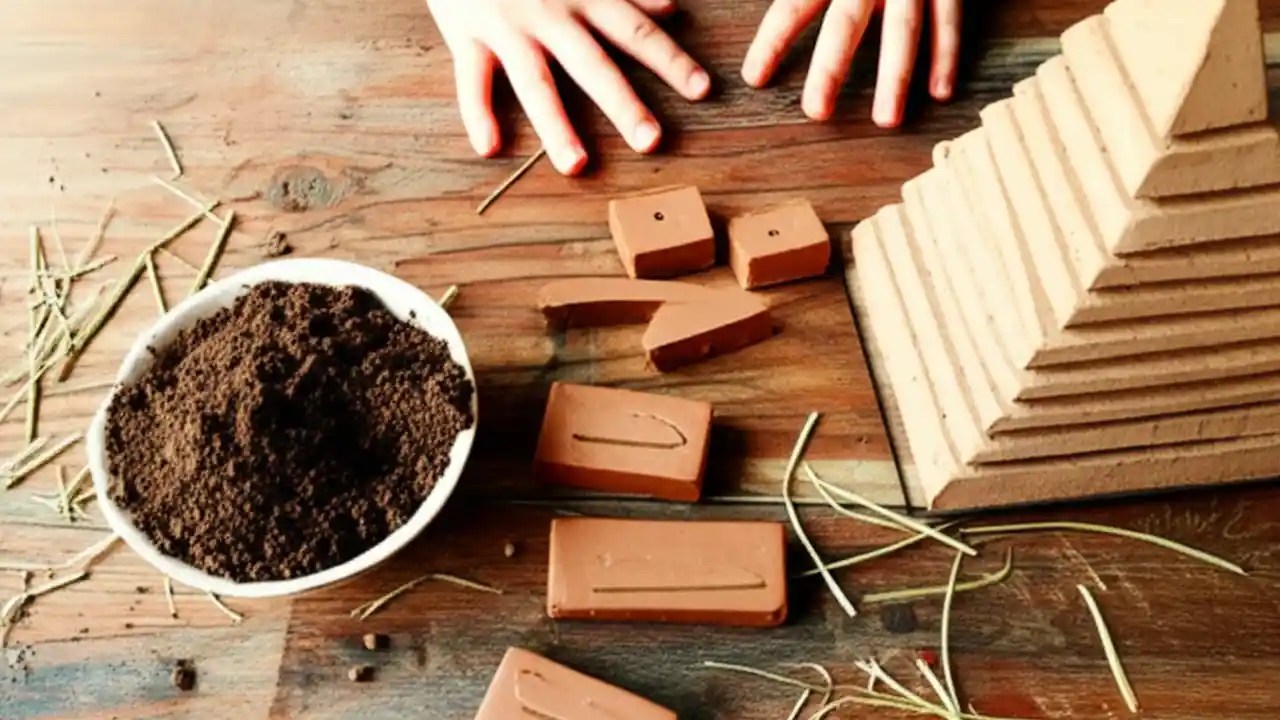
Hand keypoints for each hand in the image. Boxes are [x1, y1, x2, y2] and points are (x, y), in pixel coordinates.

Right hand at [427, 0, 711, 174]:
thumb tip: (671, 7)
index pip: (635, 31)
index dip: (670, 60)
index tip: (701, 90)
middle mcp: (549, 13)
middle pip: (593, 64)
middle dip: (623, 104)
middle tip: (652, 141)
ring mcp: (507, 26)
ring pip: (535, 81)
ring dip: (555, 125)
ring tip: (576, 165)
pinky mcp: (466, 34)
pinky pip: (471, 79)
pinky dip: (477, 112)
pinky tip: (491, 147)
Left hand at [741, 0, 960, 125]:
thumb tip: (738, 24)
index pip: (793, 5)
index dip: (773, 41)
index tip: (754, 78)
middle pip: (845, 23)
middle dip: (831, 68)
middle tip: (817, 111)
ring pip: (903, 28)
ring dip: (896, 75)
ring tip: (887, 120)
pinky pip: (950, 18)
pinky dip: (948, 54)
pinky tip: (940, 92)